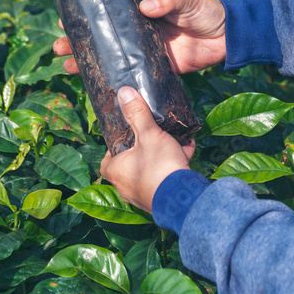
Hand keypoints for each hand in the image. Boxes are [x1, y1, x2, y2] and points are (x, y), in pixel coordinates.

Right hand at [52, 0, 226, 74]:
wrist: (229, 37)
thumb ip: (167, 1)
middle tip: (59, 48)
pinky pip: (133, 79)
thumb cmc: (205, 12)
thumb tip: (145, 6)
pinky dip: (116, 83)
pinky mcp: (158, 72)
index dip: (85, 17)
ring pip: (111, 60)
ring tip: (67, 66)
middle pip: (102, 39)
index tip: (63, 20)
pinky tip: (98, 88)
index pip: (107, 14)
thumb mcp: (185, 1)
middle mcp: (137, 35)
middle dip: (78, 44)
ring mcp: (145, 55)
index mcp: (140, 14)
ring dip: (89, 64)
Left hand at [99, 86, 196, 212]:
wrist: (185, 200)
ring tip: (172, 138)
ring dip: (160, 154)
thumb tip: (123, 93)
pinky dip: (173, 163)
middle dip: (142, 147)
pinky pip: (165, 176)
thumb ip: (137, 114)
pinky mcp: (162, 199)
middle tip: (150, 132)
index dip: (114, 145)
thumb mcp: (149, 134)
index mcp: (116, 172)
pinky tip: (187, 148)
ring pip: (150, 168)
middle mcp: (126, 186)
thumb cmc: (159, 167)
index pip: (106, 158)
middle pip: (130, 162)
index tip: (125, 133)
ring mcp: (144, 194)